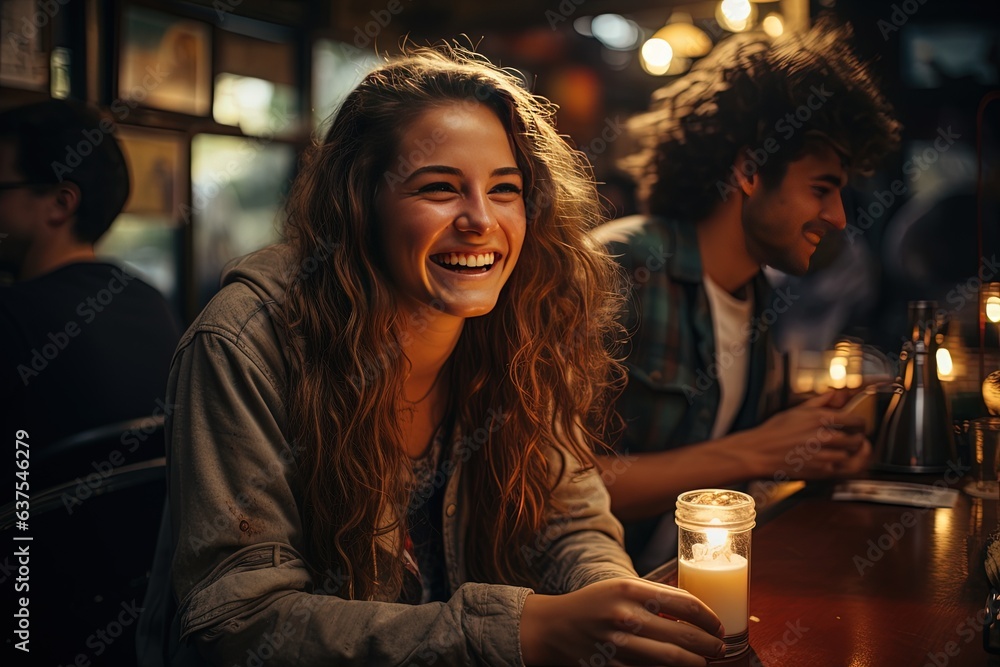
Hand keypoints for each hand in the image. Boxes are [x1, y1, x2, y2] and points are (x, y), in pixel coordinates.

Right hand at [519, 577, 724, 666]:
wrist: (553, 628)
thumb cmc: (593, 604)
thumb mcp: (621, 587)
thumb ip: (655, 595)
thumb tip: (695, 611)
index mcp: (630, 590)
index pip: (685, 605)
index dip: (709, 618)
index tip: (718, 625)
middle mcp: (625, 617)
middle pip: (684, 638)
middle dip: (709, 646)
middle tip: (718, 648)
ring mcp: (618, 646)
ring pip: (672, 662)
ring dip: (695, 664)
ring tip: (702, 662)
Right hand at [742, 391, 870, 478]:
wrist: (758, 453)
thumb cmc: (773, 432)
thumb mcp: (795, 411)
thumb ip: (819, 402)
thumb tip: (836, 394)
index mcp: (819, 418)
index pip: (855, 421)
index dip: (861, 424)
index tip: (860, 426)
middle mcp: (824, 437)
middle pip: (856, 440)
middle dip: (858, 439)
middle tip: (855, 439)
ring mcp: (823, 456)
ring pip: (851, 456)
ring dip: (851, 454)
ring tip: (847, 451)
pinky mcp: (819, 471)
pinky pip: (841, 469)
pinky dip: (841, 465)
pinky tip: (835, 460)